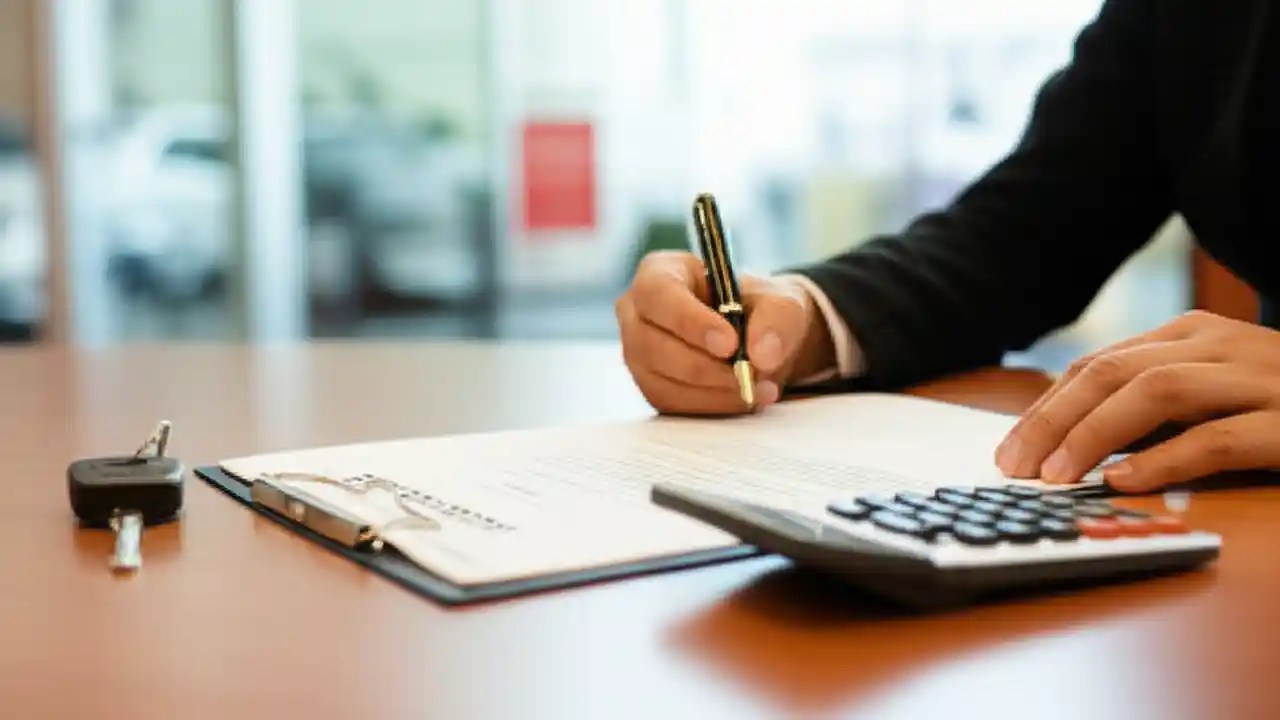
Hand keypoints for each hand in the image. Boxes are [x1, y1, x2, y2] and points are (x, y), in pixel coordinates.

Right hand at [615, 251, 834, 414]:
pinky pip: (673, 405)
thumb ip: (778, 319)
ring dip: (713, 391)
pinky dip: (713, 405)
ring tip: (757, 387)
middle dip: (705, 366)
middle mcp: (637, 314)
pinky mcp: (653, 388)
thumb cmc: (758, 309)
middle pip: (652, 345)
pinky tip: (744, 398)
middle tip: (750, 374)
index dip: (689, 321)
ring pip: (661, 381)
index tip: (729, 344)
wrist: (758, 339)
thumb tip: (762, 355)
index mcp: (659, 274)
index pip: (657, 293)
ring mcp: (639, 355)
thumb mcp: (781, 302)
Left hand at [995, 310, 1279, 491]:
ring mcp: (1261, 381)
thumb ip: (1153, 406)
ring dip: (1094, 435)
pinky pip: (1219, 437)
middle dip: (1053, 419)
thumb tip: (1069, 442)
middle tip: (1013, 465)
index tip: (1009, 449)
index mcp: (1194, 335)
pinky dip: (1165, 460)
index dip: (1047, 407)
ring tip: (1055, 475)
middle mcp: (1222, 347)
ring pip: (1157, 392)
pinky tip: (1124, 482)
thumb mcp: (1213, 393)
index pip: (1099, 364)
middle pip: (1114, 372)